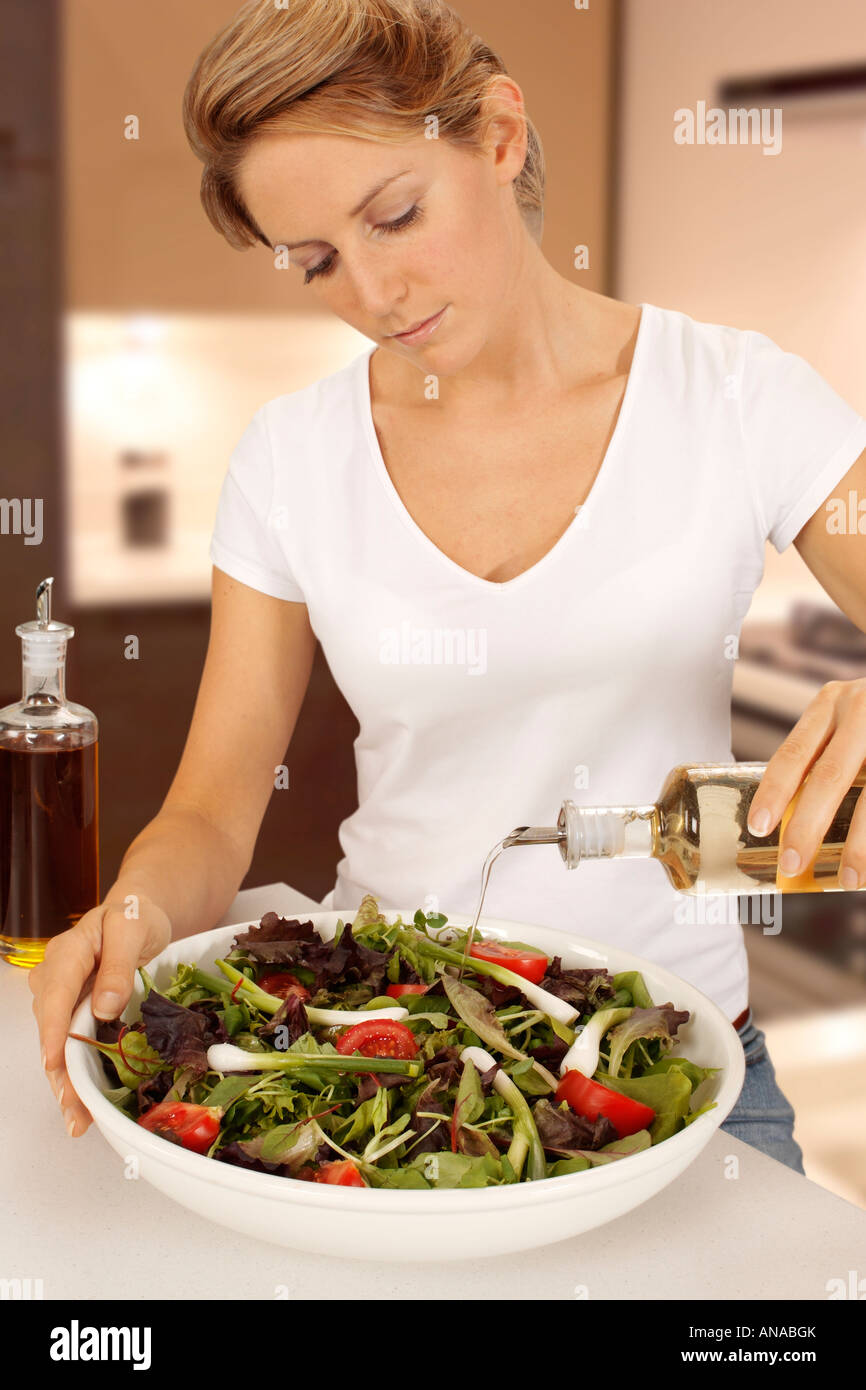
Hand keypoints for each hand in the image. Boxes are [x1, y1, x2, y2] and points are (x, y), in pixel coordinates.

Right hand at [29, 894, 171, 1136]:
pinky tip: (81, 1103)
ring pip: (56, 1041)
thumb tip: (103, 1007)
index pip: (55, 994)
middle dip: (58, 1069)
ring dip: (64, 1080)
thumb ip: (119, 966)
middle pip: (51, 1027)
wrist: (139, 914)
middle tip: (72, 1107)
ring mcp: (62, 995)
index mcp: (68, 952)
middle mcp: (55, 976)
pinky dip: (74, 1071)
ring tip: (77, 1118)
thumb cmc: (136, 917)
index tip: (53, 1061)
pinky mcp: (73, 1010)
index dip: (53, 1030)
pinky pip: (69, 1042)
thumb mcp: (133, 929)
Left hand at [746, 678, 865, 887]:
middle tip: (792, 861)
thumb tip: (791, 818)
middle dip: (807, 825)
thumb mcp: (845, 717)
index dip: (773, 793)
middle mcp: (862, 710)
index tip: (758, 827)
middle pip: (830, 776)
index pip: (793, 753)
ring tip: (849, 878)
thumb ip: (824, 753)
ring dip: (859, 843)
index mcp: (832, 703)